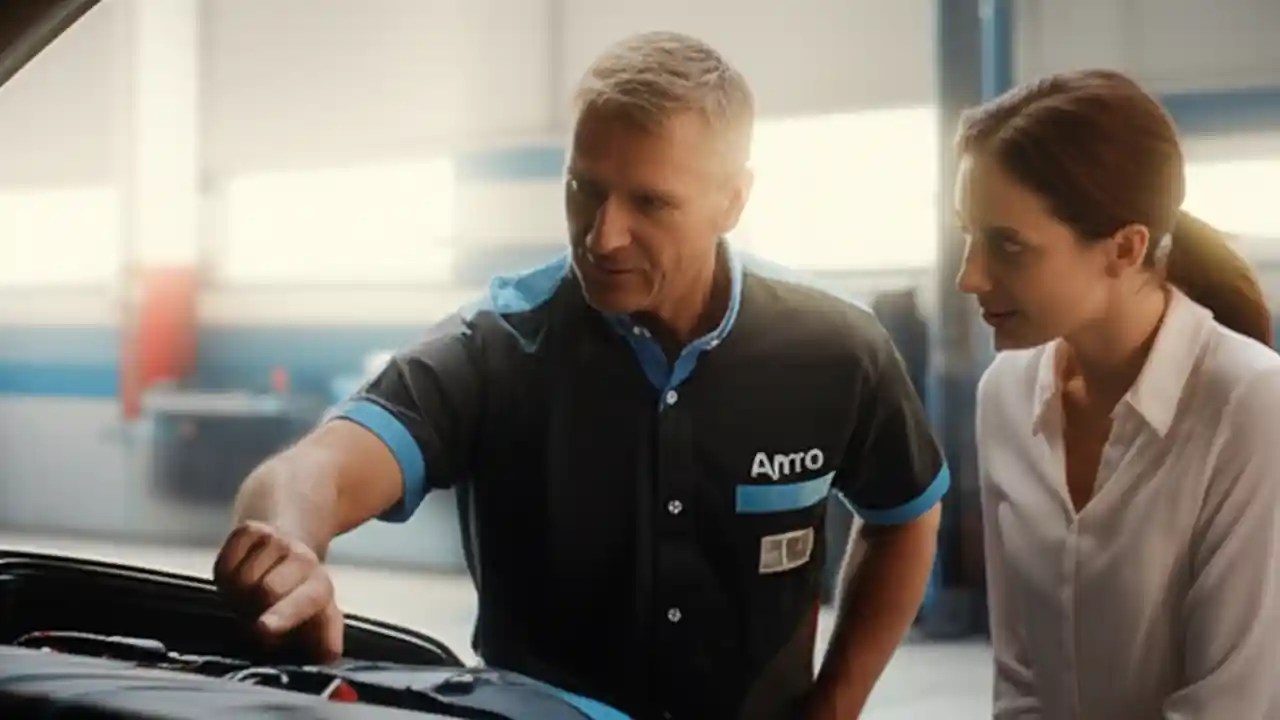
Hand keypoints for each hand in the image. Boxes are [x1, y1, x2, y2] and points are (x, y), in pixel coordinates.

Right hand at [213, 520, 343, 662]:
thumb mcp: (318, 617)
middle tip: (254, 612)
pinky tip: (240, 571)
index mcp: (320, 588)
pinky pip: (225, 562)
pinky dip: (225, 573)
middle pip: (264, 591)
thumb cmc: (297, 591)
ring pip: (240, 579)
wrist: (286, 540)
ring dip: (237, 593)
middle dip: (252, 608)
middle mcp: (303, 560)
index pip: (304, 601)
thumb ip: (324, 641)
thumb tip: (330, 656)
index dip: (284, 615)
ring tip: (249, 593)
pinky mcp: (251, 527)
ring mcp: (278, 540)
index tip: (265, 628)